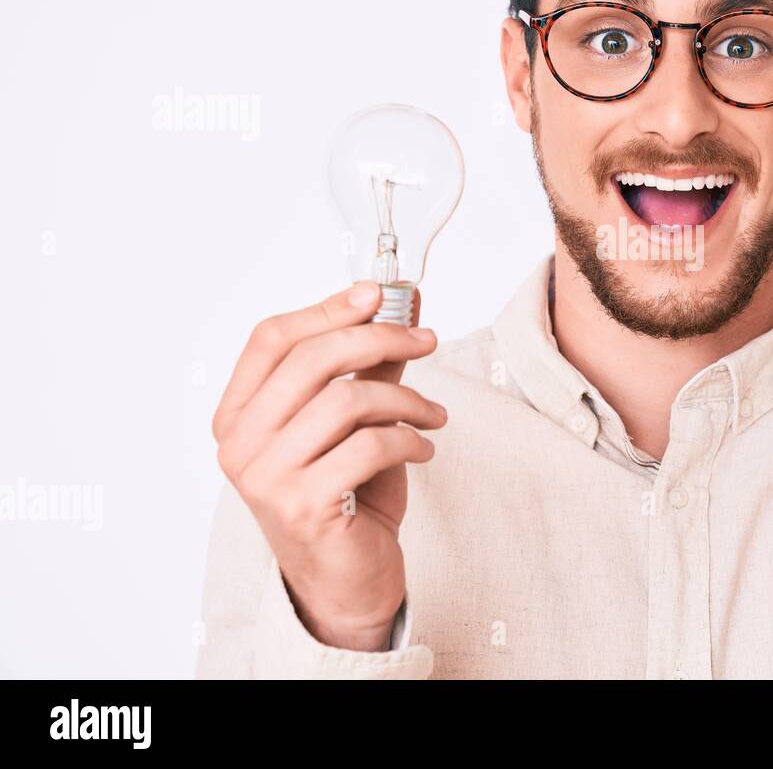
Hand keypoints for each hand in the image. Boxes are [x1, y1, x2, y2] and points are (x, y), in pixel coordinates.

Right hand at [212, 283, 445, 649]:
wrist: (346, 582)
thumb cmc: (346, 496)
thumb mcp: (354, 422)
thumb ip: (368, 366)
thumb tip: (398, 305)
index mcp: (237, 414)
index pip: (273, 338)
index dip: (328, 308)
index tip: (380, 294)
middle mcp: (239, 444)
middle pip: (311, 359)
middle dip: (380, 338)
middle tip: (426, 338)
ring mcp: (266, 478)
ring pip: (347, 400)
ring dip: (405, 398)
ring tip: (432, 414)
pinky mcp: (304, 506)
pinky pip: (370, 445)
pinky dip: (410, 439)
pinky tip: (424, 448)